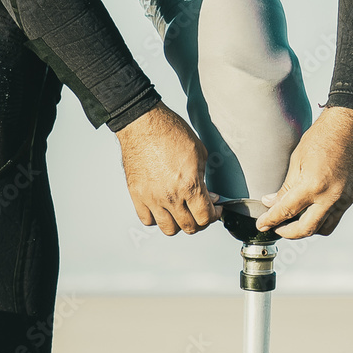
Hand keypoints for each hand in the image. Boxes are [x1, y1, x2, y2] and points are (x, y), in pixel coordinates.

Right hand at [116, 102, 221, 234]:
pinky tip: (163, 208)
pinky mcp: (137, 195)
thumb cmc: (171, 132)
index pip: (206, 217)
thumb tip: (209, 196)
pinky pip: (148, 220)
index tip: (215, 209)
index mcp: (189, 185)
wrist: (143, 123)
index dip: (214, 215)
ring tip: (182, 212)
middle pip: (189, 227)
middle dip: (200, 221)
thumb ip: (205, 179)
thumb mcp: (200, 153)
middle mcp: (170, 196)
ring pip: (169, 229)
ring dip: (179, 224)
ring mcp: (152, 198)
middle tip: (201, 211)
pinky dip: (157, 218)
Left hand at [257, 106, 352, 238]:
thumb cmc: (323, 135)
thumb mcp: (298, 159)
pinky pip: (338, 214)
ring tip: (297, 220)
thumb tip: (272, 202)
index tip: (262, 225)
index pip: (286, 211)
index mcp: (313, 185)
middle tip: (278, 228)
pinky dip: (324, 215)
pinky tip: (315, 206)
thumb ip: (286, 186)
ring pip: (325, 227)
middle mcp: (331, 196)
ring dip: (309, 228)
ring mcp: (346, 198)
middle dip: (289, 233)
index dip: (271, 221)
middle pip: (307, 229)